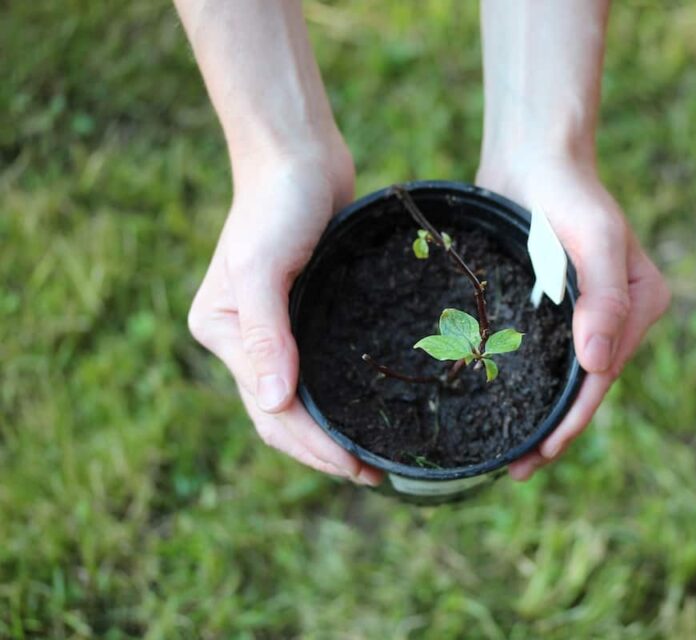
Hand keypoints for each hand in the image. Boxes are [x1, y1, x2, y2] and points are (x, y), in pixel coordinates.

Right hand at [188, 148, 381, 485]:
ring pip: (303, 397)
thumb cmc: (276, 204)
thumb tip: (275, 402)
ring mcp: (278, 328)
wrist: (298, 155)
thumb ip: (265, 333)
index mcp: (223, 333)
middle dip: (321, 450)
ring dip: (331, 430)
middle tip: (372, 474)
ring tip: (372, 456)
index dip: (311, 445)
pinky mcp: (308, 312)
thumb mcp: (261, 266)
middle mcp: (246, 339)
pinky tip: (368, 408)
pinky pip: (322, 367)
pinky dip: (339, 395)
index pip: (269, 410)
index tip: (354, 467)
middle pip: (283, 414)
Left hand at [477, 155, 669, 480]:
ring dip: (540, 414)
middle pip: (585, 384)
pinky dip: (526, 383)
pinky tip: (502, 406)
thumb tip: (599, 366)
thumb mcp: (596, 237)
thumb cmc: (569, 189)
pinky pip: (542, 353)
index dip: (575, 418)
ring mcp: (584, 312)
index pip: (605, 373)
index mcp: (642, 303)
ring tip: (508, 456)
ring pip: (563, 376)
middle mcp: (617, 314)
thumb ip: (604, 297)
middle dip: (556, 429)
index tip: (543, 453)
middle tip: (516, 470)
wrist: (534, 155)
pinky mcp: (554, 306)